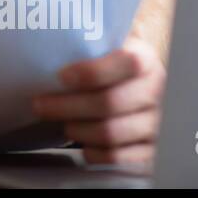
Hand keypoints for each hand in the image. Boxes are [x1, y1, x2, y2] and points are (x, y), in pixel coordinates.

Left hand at [31, 35, 165, 167]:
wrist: (142, 88)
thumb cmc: (113, 66)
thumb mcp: (108, 46)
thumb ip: (87, 43)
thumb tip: (46, 40)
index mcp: (145, 60)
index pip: (126, 63)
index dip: (91, 71)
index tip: (61, 76)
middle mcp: (156, 91)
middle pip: (109, 103)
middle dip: (67, 106)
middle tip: (40, 104)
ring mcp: (156, 123)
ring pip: (110, 133)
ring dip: (77, 129)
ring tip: (62, 122)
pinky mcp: (150, 150)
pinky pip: (117, 157)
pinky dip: (93, 152)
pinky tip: (82, 142)